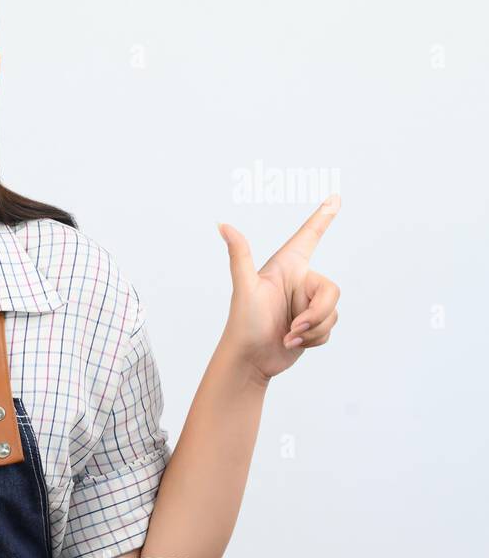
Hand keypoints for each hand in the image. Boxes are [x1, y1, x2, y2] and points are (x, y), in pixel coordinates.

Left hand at [216, 194, 341, 383]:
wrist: (248, 359)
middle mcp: (299, 282)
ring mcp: (305, 304)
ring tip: (288, 336)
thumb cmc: (243, 322)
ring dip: (312, 330)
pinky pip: (329, 329)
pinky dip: (313, 340)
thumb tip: (222, 224)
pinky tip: (291, 343)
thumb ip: (240, 255)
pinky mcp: (311, 324)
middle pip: (332, 292)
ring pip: (332, 313)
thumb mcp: (244, 287)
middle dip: (317, 315)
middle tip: (293, 326)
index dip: (322, 218)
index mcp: (286, 267)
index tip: (335, 198)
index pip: (308, 237)